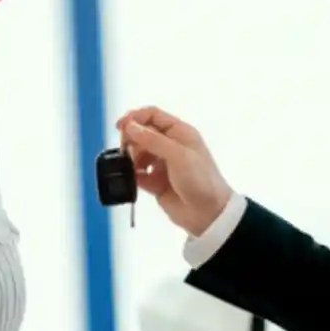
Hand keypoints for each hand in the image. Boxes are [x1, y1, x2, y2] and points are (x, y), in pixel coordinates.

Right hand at [116, 106, 233, 236]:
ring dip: (130, 158)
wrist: (209, 214)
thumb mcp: (178, 155)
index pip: (152, 115)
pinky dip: (132, 175)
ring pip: (138, 154)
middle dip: (130, 140)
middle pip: (142, 134)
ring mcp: (162, 164)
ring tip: (132, 167)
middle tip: (125, 150)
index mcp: (180, 133)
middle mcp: (170, 146)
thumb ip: (152, 140)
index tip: (120, 127)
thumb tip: (130, 126)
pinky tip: (132, 179)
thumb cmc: (200, 180)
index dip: (135, 118)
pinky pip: (138, 174)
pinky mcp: (156, 182)